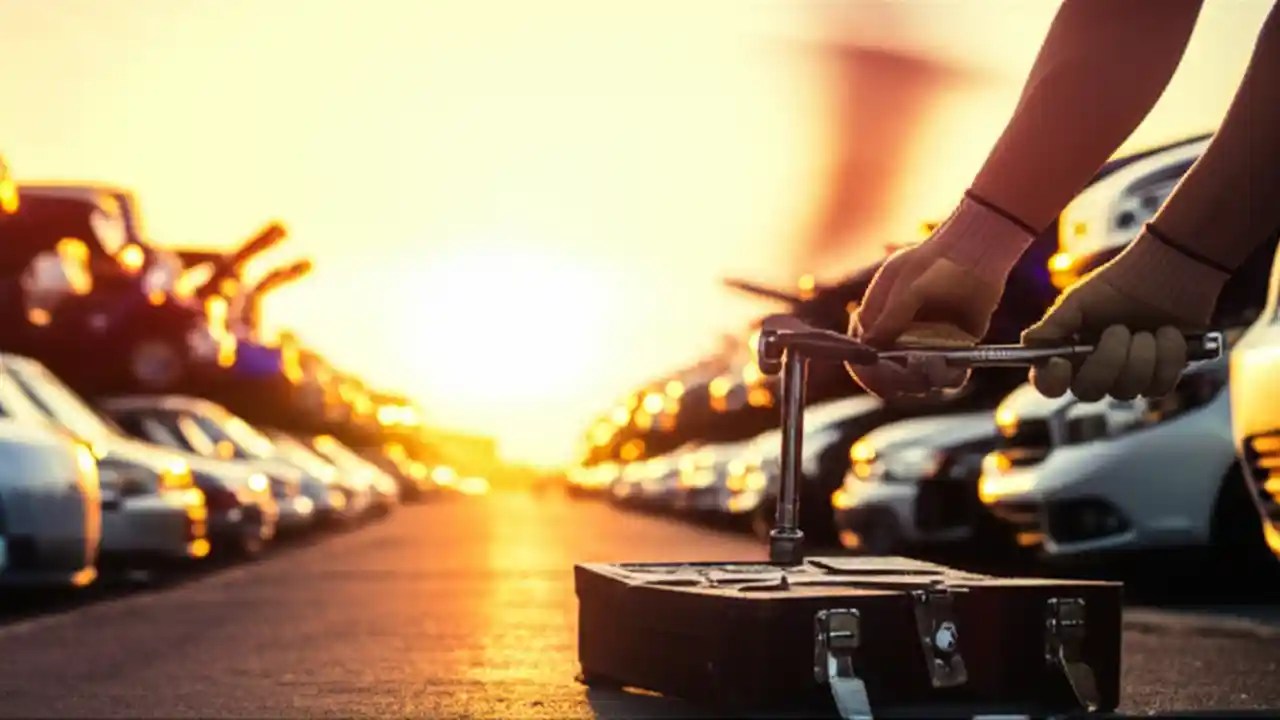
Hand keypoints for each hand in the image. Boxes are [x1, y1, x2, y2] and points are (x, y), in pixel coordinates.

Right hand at [846, 198, 1032, 400]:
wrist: (976, 252)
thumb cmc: (935, 261)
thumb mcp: (907, 285)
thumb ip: (890, 317)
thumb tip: (868, 346)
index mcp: (874, 319)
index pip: (861, 356)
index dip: (869, 371)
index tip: (886, 374)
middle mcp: (895, 336)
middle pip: (886, 377)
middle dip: (901, 380)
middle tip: (920, 371)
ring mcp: (922, 345)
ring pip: (917, 381)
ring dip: (927, 380)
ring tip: (941, 364)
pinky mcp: (950, 350)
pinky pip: (946, 376)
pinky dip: (949, 378)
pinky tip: (954, 368)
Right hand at [1021, 236, 1223, 400]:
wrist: (1170, 273)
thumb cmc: (1121, 283)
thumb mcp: (1080, 299)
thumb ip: (1054, 324)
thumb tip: (1028, 343)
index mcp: (1069, 353)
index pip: (1049, 384)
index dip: (1052, 381)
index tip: (1062, 362)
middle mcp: (1095, 370)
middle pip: (1090, 392)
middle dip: (1108, 360)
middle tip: (1121, 328)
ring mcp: (1128, 377)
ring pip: (1128, 391)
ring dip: (1142, 355)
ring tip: (1151, 329)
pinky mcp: (1161, 377)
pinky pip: (1159, 387)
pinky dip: (1167, 358)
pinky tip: (1168, 334)